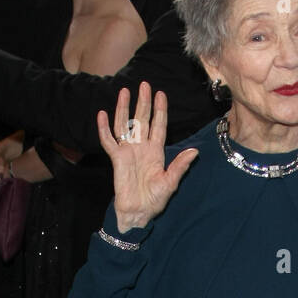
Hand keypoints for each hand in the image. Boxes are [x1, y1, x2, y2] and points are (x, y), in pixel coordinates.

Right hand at [96, 82, 197, 230]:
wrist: (138, 212)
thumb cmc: (155, 200)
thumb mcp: (170, 182)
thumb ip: (180, 166)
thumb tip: (195, 152)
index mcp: (156, 151)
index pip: (158, 126)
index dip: (160, 110)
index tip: (161, 94)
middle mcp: (141, 147)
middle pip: (142, 120)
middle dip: (143, 102)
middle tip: (144, 84)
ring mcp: (128, 151)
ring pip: (124, 124)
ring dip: (124, 108)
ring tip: (124, 91)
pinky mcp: (116, 158)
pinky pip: (108, 140)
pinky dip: (104, 128)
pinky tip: (102, 114)